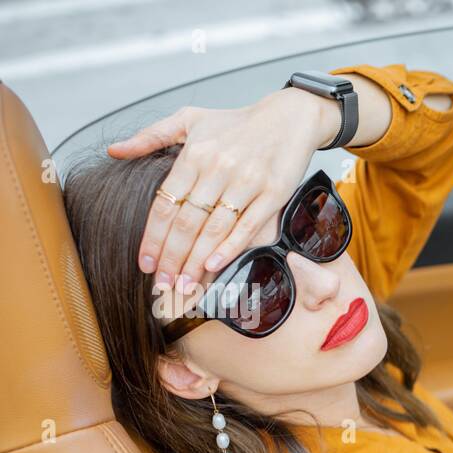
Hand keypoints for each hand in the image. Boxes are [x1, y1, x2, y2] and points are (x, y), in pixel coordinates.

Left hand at [108, 86, 337, 290]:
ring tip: (184, 285)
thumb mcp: (189, 118)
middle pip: (186, 222)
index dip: (153, 237)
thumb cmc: (237, 123)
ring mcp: (247, 182)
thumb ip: (151, 136)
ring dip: (196, 261)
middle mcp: (218, 169)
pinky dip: (230, 247)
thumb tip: (114, 151)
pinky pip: (248, 225)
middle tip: (162, 285)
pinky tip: (213, 264)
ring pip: (214, 228)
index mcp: (194, 154)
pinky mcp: (273, 193)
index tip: (145, 263)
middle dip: (172, 258)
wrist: (288, 118)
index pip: (165, 203)